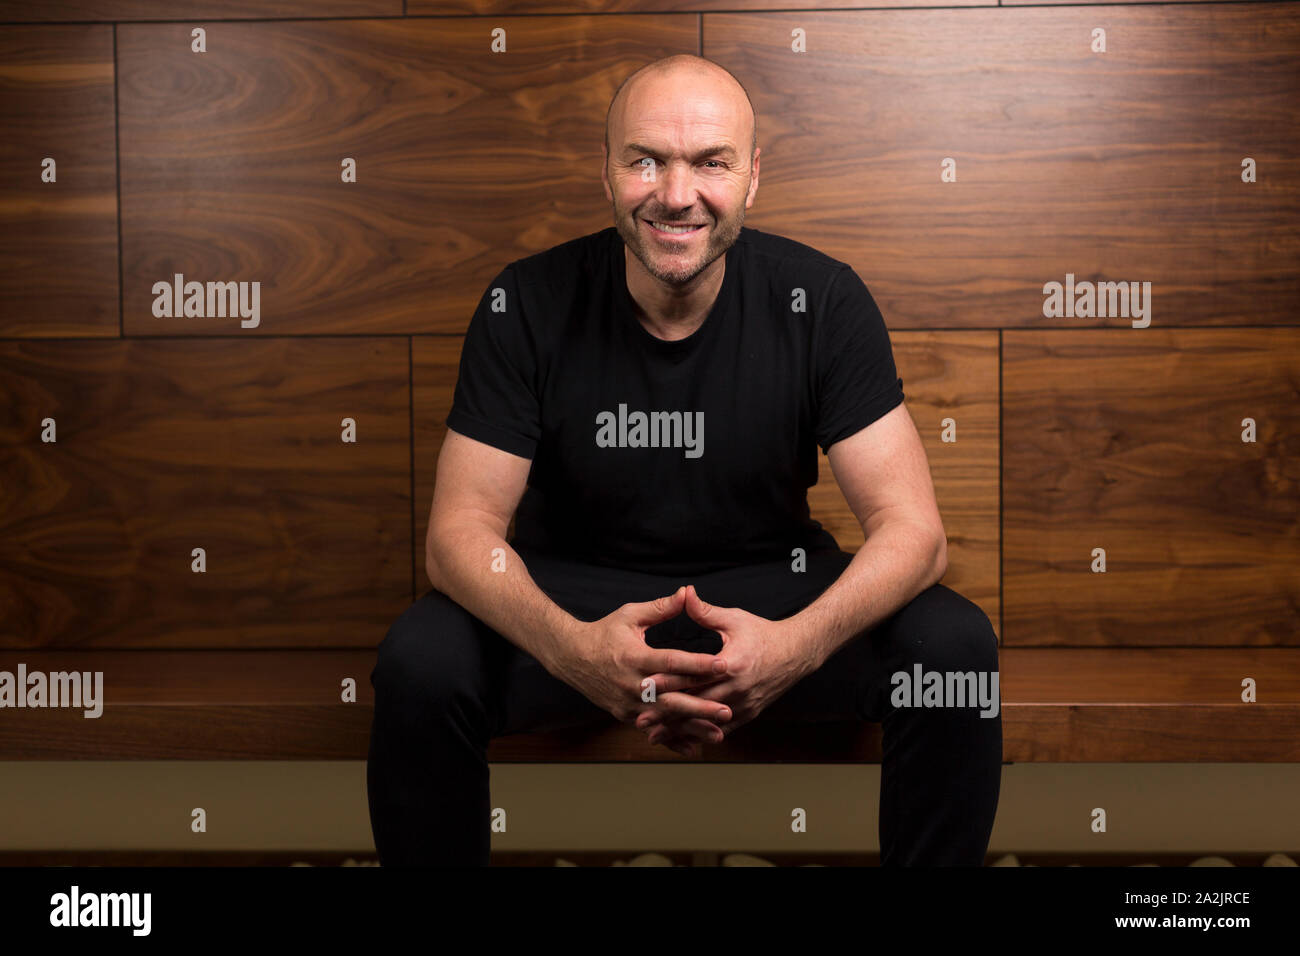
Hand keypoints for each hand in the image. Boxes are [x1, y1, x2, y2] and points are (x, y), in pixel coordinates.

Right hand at [547, 586, 732, 752]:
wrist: (571, 657)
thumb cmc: (604, 632)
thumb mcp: (630, 615)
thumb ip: (661, 608)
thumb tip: (687, 593)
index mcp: (635, 657)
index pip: (672, 662)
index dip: (698, 664)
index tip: (724, 665)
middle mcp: (632, 684)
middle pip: (672, 698)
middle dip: (701, 707)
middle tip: (728, 711)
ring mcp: (628, 703)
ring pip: (665, 719)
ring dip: (692, 727)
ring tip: (718, 734)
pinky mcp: (625, 715)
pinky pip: (653, 729)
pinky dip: (672, 740)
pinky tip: (693, 748)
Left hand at [637, 585, 818, 747]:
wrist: (798, 652)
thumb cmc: (764, 633)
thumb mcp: (734, 619)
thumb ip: (706, 611)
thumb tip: (685, 593)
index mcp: (732, 664)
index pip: (694, 676)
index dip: (668, 682)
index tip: (644, 686)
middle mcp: (738, 688)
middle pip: (696, 704)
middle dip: (667, 714)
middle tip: (641, 720)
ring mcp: (745, 704)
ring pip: (707, 721)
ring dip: (681, 729)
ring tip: (656, 736)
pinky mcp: (750, 713)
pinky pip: (723, 728)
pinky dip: (702, 733)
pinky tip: (684, 740)